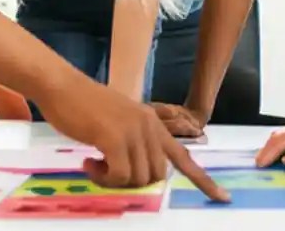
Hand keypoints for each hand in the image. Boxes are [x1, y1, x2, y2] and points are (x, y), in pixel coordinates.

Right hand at [35, 76, 228, 201]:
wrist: (62, 86)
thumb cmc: (83, 105)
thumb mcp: (118, 122)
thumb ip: (133, 143)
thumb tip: (137, 173)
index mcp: (153, 123)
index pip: (184, 156)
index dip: (203, 180)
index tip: (222, 198)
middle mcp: (149, 126)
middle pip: (157, 175)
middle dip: (133, 183)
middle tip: (105, 172)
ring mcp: (134, 131)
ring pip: (138, 179)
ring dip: (113, 181)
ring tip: (94, 163)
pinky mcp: (116, 138)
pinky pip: (119, 176)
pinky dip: (103, 178)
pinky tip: (87, 163)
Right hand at [255, 121, 284, 166]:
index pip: (282, 141)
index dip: (269, 152)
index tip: (260, 163)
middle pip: (279, 136)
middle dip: (266, 149)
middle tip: (258, 163)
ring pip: (284, 137)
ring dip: (273, 148)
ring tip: (266, 159)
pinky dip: (282, 148)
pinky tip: (282, 155)